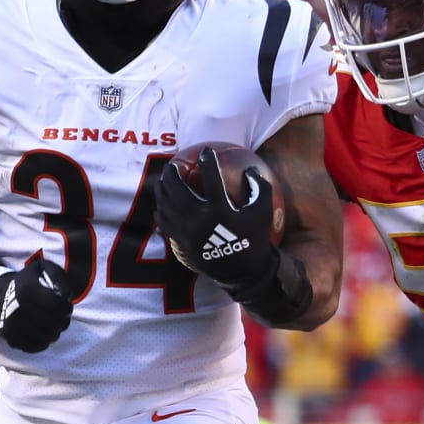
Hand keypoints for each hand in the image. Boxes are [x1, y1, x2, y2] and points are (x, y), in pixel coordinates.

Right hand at [0, 259, 74, 352]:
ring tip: (55, 325)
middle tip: (63, 318)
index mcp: (28, 289)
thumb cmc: (28, 280)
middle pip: (53, 324)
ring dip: (55, 333)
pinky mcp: (10, 337)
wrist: (0, 291)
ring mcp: (12, 324)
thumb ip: (60, 277)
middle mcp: (18, 308)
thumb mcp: (43, 268)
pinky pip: (34, 347)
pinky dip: (44, 342)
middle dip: (64, 322)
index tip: (67, 307)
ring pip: (46, 337)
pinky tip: (45, 333)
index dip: (68, 309)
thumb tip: (66, 296)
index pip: (57, 306)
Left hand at [154, 147, 274, 286]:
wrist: (243, 272)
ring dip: (163, 189)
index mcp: (221, 212)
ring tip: (165, 179)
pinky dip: (160, 209)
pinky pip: (163, 222)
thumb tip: (251, 168)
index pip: (211, 180)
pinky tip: (162, 202)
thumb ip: (260, 187)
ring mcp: (187, 232)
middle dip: (172, 173)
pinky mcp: (181, 242)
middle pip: (177, 190)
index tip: (205, 151)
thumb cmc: (254, 238)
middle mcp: (200, 221)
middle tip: (174, 165)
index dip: (207, 163)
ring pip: (165, 205)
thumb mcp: (262, 212)